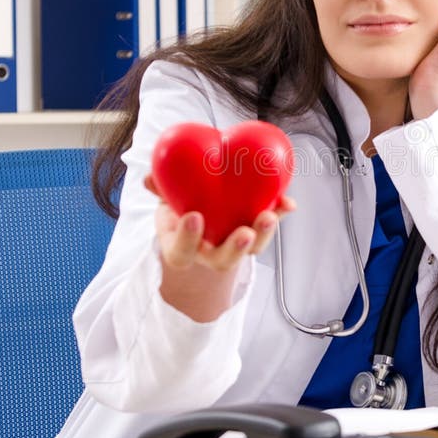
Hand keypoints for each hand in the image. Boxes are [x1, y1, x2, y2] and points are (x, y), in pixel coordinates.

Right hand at [144, 174, 295, 273]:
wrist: (197, 212)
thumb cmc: (177, 207)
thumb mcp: (164, 198)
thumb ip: (158, 188)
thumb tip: (150, 178)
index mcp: (182, 248)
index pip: (182, 252)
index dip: (188, 240)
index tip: (193, 217)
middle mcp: (210, 253)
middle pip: (224, 260)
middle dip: (235, 248)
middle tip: (244, 232)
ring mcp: (234, 245)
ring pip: (251, 249)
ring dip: (263, 233)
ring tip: (270, 215)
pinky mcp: (256, 231)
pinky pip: (268, 226)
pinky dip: (279, 214)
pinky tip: (287, 203)